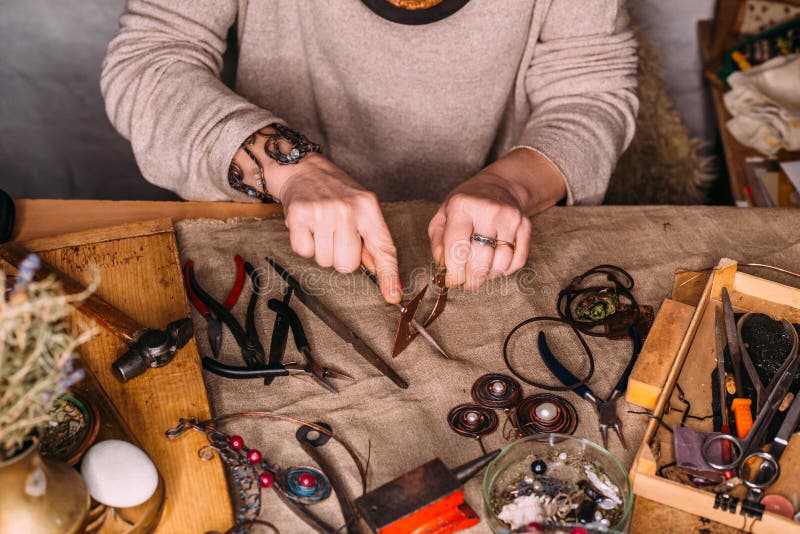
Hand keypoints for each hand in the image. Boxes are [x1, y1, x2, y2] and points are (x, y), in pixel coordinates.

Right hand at [277, 154, 402, 302]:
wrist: (303, 169)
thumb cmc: (336, 192)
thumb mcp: (362, 208)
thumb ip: (372, 240)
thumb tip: (382, 273)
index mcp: (368, 207)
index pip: (383, 248)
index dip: (389, 275)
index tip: (393, 296)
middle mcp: (348, 209)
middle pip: (348, 265)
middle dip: (341, 256)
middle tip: (335, 235)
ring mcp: (323, 212)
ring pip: (325, 261)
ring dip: (322, 249)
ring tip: (321, 228)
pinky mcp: (299, 216)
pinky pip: (305, 252)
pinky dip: (304, 244)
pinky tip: (307, 227)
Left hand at [428, 149, 566, 289]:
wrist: (499, 185)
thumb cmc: (466, 205)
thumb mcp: (443, 216)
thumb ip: (438, 243)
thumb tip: (443, 270)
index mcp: (462, 207)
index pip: (458, 249)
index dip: (454, 272)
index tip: (452, 281)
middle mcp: (488, 211)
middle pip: (480, 261)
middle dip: (471, 279)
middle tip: (467, 283)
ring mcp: (510, 218)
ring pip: (501, 264)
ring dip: (488, 276)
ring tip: (480, 272)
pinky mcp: (526, 226)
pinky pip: (518, 261)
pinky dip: (505, 270)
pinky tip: (495, 265)